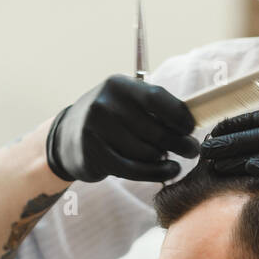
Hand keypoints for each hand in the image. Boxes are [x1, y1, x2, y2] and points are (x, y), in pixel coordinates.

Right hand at [45, 75, 199, 182]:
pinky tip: (169, 171)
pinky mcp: (93, 155)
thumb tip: (192, 123)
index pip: (157, 98)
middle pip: (156, 130)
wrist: (67, 136)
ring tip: (171, 158)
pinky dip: (157, 172)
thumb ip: (154, 109)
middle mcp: (105, 104)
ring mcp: (96, 130)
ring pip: (147, 152)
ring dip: (164, 158)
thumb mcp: (126, 103)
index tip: (191, 128)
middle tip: (192, 150)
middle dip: (180, 143)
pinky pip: (134, 169)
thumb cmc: (111, 119)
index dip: (180, 115)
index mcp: (118, 85)